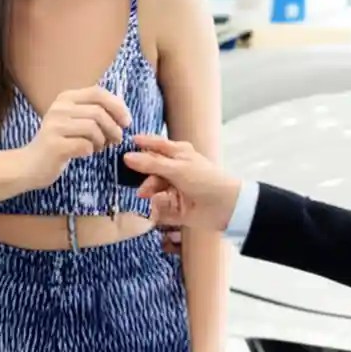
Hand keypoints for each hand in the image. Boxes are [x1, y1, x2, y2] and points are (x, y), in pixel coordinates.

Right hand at [21, 86, 131, 186]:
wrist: (30, 165)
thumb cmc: (59, 143)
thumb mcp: (75, 121)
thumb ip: (95, 113)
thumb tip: (123, 113)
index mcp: (66, 98)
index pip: (98, 92)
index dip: (117, 106)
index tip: (126, 121)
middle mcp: (59, 108)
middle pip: (98, 112)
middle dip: (114, 128)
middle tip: (116, 140)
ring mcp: (54, 126)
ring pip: (93, 128)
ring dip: (103, 141)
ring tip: (99, 148)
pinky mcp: (54, 145)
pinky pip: (85, 145)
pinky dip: (91, 151)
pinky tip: (85, 153)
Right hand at [122, 135, 240, 232]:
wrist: (225, 207)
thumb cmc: (205, 180)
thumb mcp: (176, 168)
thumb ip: (150, 163)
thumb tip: (126, 156)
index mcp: (178, 153)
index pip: (155, 145)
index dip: (141, 144)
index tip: (125, 146)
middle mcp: (174, 169)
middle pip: (150, 170)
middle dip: (145, 178)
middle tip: (143, 187)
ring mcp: (174, 188)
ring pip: (153, 188)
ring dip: (152, 193)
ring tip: (154, 197)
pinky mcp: (174, 207)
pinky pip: (159, 206)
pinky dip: (158, 208)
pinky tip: (161, 208)